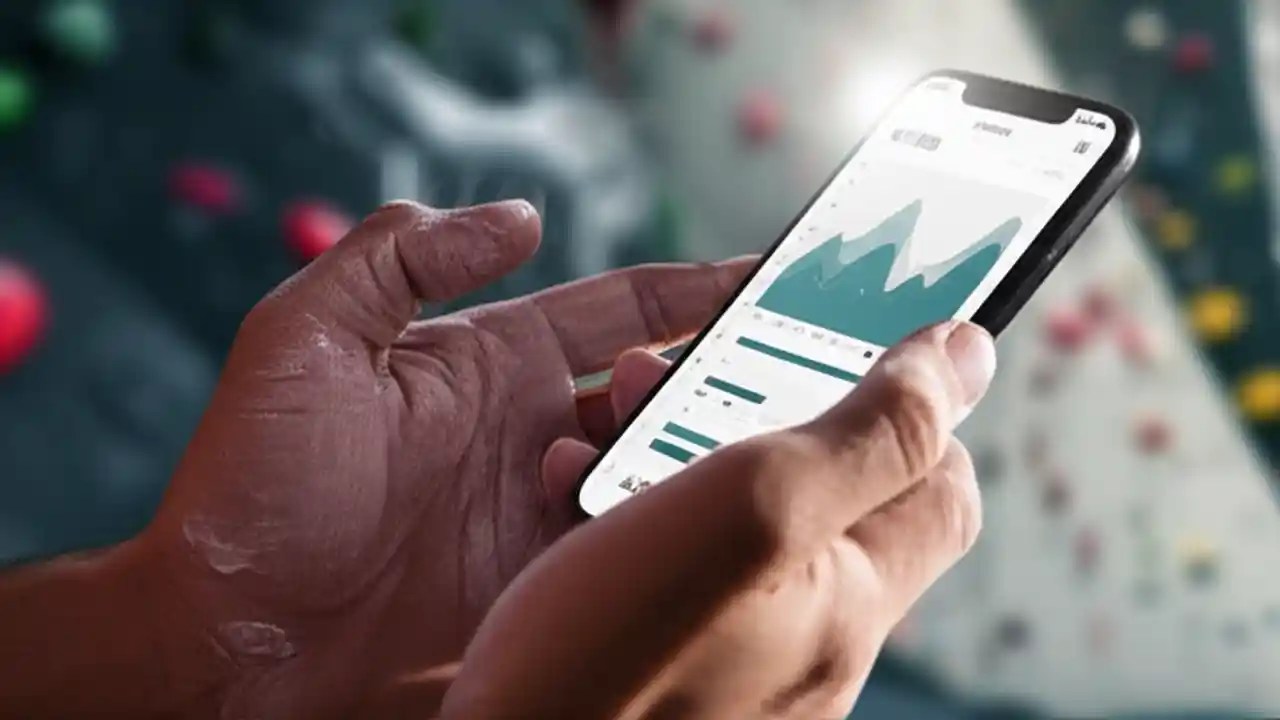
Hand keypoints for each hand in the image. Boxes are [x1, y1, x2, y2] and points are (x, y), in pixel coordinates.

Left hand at [139, 200, 752, 717]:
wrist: (231, 633)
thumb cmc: (253, 482)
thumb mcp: (304, 336)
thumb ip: (401, 256)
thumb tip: (521, 216)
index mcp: (492, 362)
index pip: (620, 308)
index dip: (694, 288)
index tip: (768, 273)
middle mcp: (533, 431)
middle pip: (658, 388)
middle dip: (709, 375)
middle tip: (757, 374)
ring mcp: (545, 514)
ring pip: (658, 470)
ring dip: (685, 455)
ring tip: (694, 449)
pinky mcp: (550, 590)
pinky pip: (632, 553)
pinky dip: (661, 536)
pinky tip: (674, 524)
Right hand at [443, 321, 995, 718]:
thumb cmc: (604, 657)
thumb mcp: (753, 507)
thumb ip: (872, 433)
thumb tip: (968, 355)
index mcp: (851, 601)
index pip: (942, 483)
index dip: (908, 404)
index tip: (839, 350)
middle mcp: (809, 644)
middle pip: (831, 499)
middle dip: (761, 412)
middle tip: (682, 376)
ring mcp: (740, 669)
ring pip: (741, 530)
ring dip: (682, 455)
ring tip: (611, 425)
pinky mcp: (672, 679)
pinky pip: (679, 577)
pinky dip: (637, 519)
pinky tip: (576, 501)